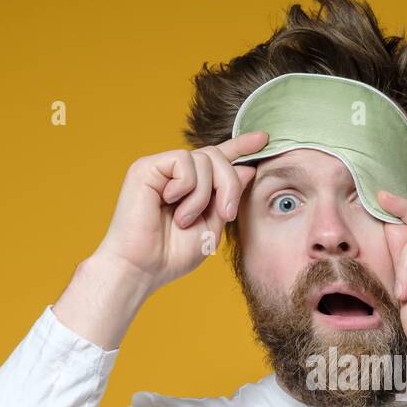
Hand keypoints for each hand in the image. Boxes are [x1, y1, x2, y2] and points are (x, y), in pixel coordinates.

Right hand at [90, 131, 268, 294]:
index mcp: (192, 187)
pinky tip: (169, 204)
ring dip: (203, 195)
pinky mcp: (147, 167)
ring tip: (184, 219)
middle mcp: (176, 174)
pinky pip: (183, 161)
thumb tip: (247, 168)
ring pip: (204, 159)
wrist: (142, 268)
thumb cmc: (172, 254)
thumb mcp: (212, 227)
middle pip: (217, 156)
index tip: (264, 137)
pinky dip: (186, 187)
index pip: (219, 158)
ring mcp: (161, 168)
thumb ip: (228, 197)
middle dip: (229, 184)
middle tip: (225, 214)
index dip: (240, 146)